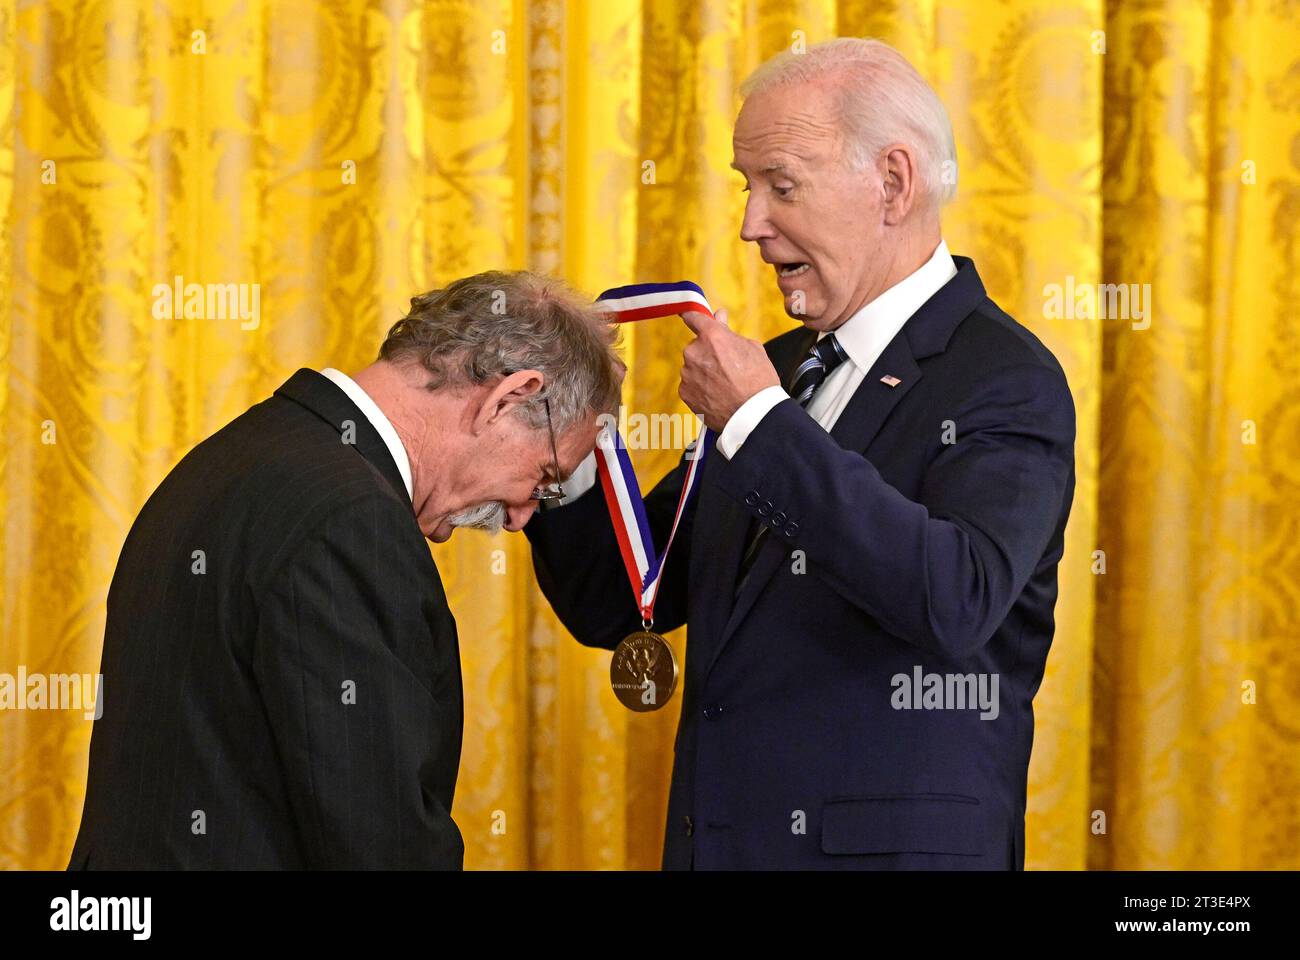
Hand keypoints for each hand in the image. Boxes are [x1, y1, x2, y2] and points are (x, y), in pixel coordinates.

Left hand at [678, 308, 779, 431]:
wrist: (753, 414)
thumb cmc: (758, 381)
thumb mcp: (752, 348)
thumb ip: (729, 331)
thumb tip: (719, 317)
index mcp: (712, 336)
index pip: (694, 317)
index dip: (694, 316)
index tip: (691, 316)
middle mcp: (695, 352)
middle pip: (696, 346)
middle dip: (707, 352)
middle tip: (726, 365)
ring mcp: (688, 373)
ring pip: (693, 366)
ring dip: (704, 371)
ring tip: (724, 383)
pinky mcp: (685, 392)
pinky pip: (690, 384)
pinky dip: (700, 387)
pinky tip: (716, 393)